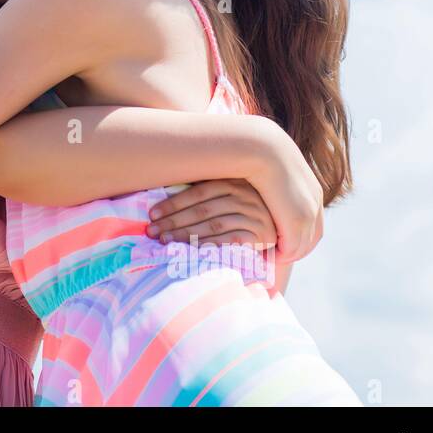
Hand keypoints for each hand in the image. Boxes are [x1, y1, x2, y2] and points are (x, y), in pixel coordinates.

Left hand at [146, 179, 276, 249]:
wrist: (281, 233)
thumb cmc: (244, 215)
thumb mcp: (229, 198)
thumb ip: (205, 197)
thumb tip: (165, 205)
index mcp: (235, 182)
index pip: (199, 191)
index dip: (173, 202)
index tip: (152, 214)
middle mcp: (246, 196)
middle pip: (202, 209)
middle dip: (173, 220)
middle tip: (151, 231)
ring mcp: (255, 216)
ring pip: (213, 225)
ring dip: (185, 234)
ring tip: (164, 240)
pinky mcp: (261, 236)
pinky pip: (229, 240)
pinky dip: (208, 245)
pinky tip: (190, 250)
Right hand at [247, 119, 324, 262]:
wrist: (260, 147)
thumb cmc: (254, 153)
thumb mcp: (268, 168)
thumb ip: (269, 179)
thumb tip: (260, 184)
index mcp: (312, 190)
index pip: (312, 222)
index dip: (297, 235)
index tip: (278, 242)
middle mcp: (315, 202)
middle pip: (312, 237)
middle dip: (295, 250)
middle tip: (275, 257)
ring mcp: (308, 212)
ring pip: (303, 245)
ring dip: (287, 255)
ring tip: (268, 259)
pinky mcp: (297, 220)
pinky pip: (292, 248)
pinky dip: (281, 256)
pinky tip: (265, 256)